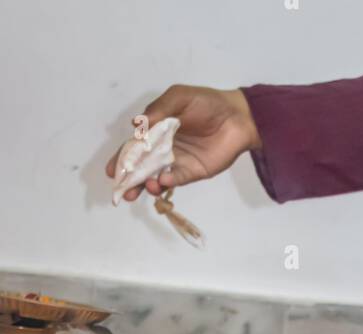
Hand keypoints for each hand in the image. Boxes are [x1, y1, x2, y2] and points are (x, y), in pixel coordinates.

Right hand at [105, 86, 260, 200]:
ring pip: (157, 177)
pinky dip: (168, 182)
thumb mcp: (178, 98)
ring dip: (148, 185)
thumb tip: (136, 125)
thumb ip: (158, 110)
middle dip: (131, 180)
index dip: (122, 159)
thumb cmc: (206, 103)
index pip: (134, 147)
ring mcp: (177, 162)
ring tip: (146, 187)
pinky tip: (163, 181)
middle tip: (123, 191)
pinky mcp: (192, 172)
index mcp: (155, 131)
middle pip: (142, 167)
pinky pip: (177, 179)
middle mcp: (163, 149)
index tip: (111, 171)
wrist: (236, 116)